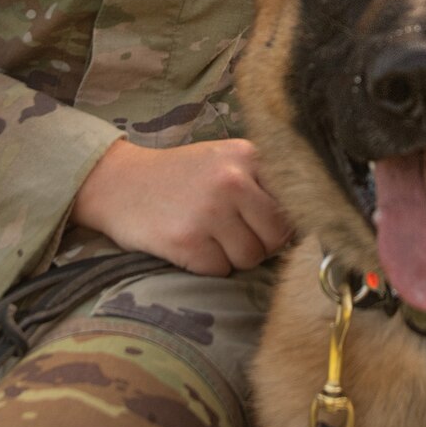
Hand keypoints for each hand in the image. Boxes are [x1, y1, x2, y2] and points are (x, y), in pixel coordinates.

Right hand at [72, 139, 292, 275]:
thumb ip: (262, 183)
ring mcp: (209, 211)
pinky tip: (188, 243)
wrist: (117, 183)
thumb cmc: (179, 178)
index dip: (278, 222)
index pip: (291, 205)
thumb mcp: (223, 161)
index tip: (259, 222)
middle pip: (276, 238)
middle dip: (257, 244)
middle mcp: (231, 180)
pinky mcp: (186, 241)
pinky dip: (206, 265)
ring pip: (250, 258)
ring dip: (231, 257)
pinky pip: (220, 271)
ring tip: (206, 234)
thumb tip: (308, 225)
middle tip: (229, 232)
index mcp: (247, 156)